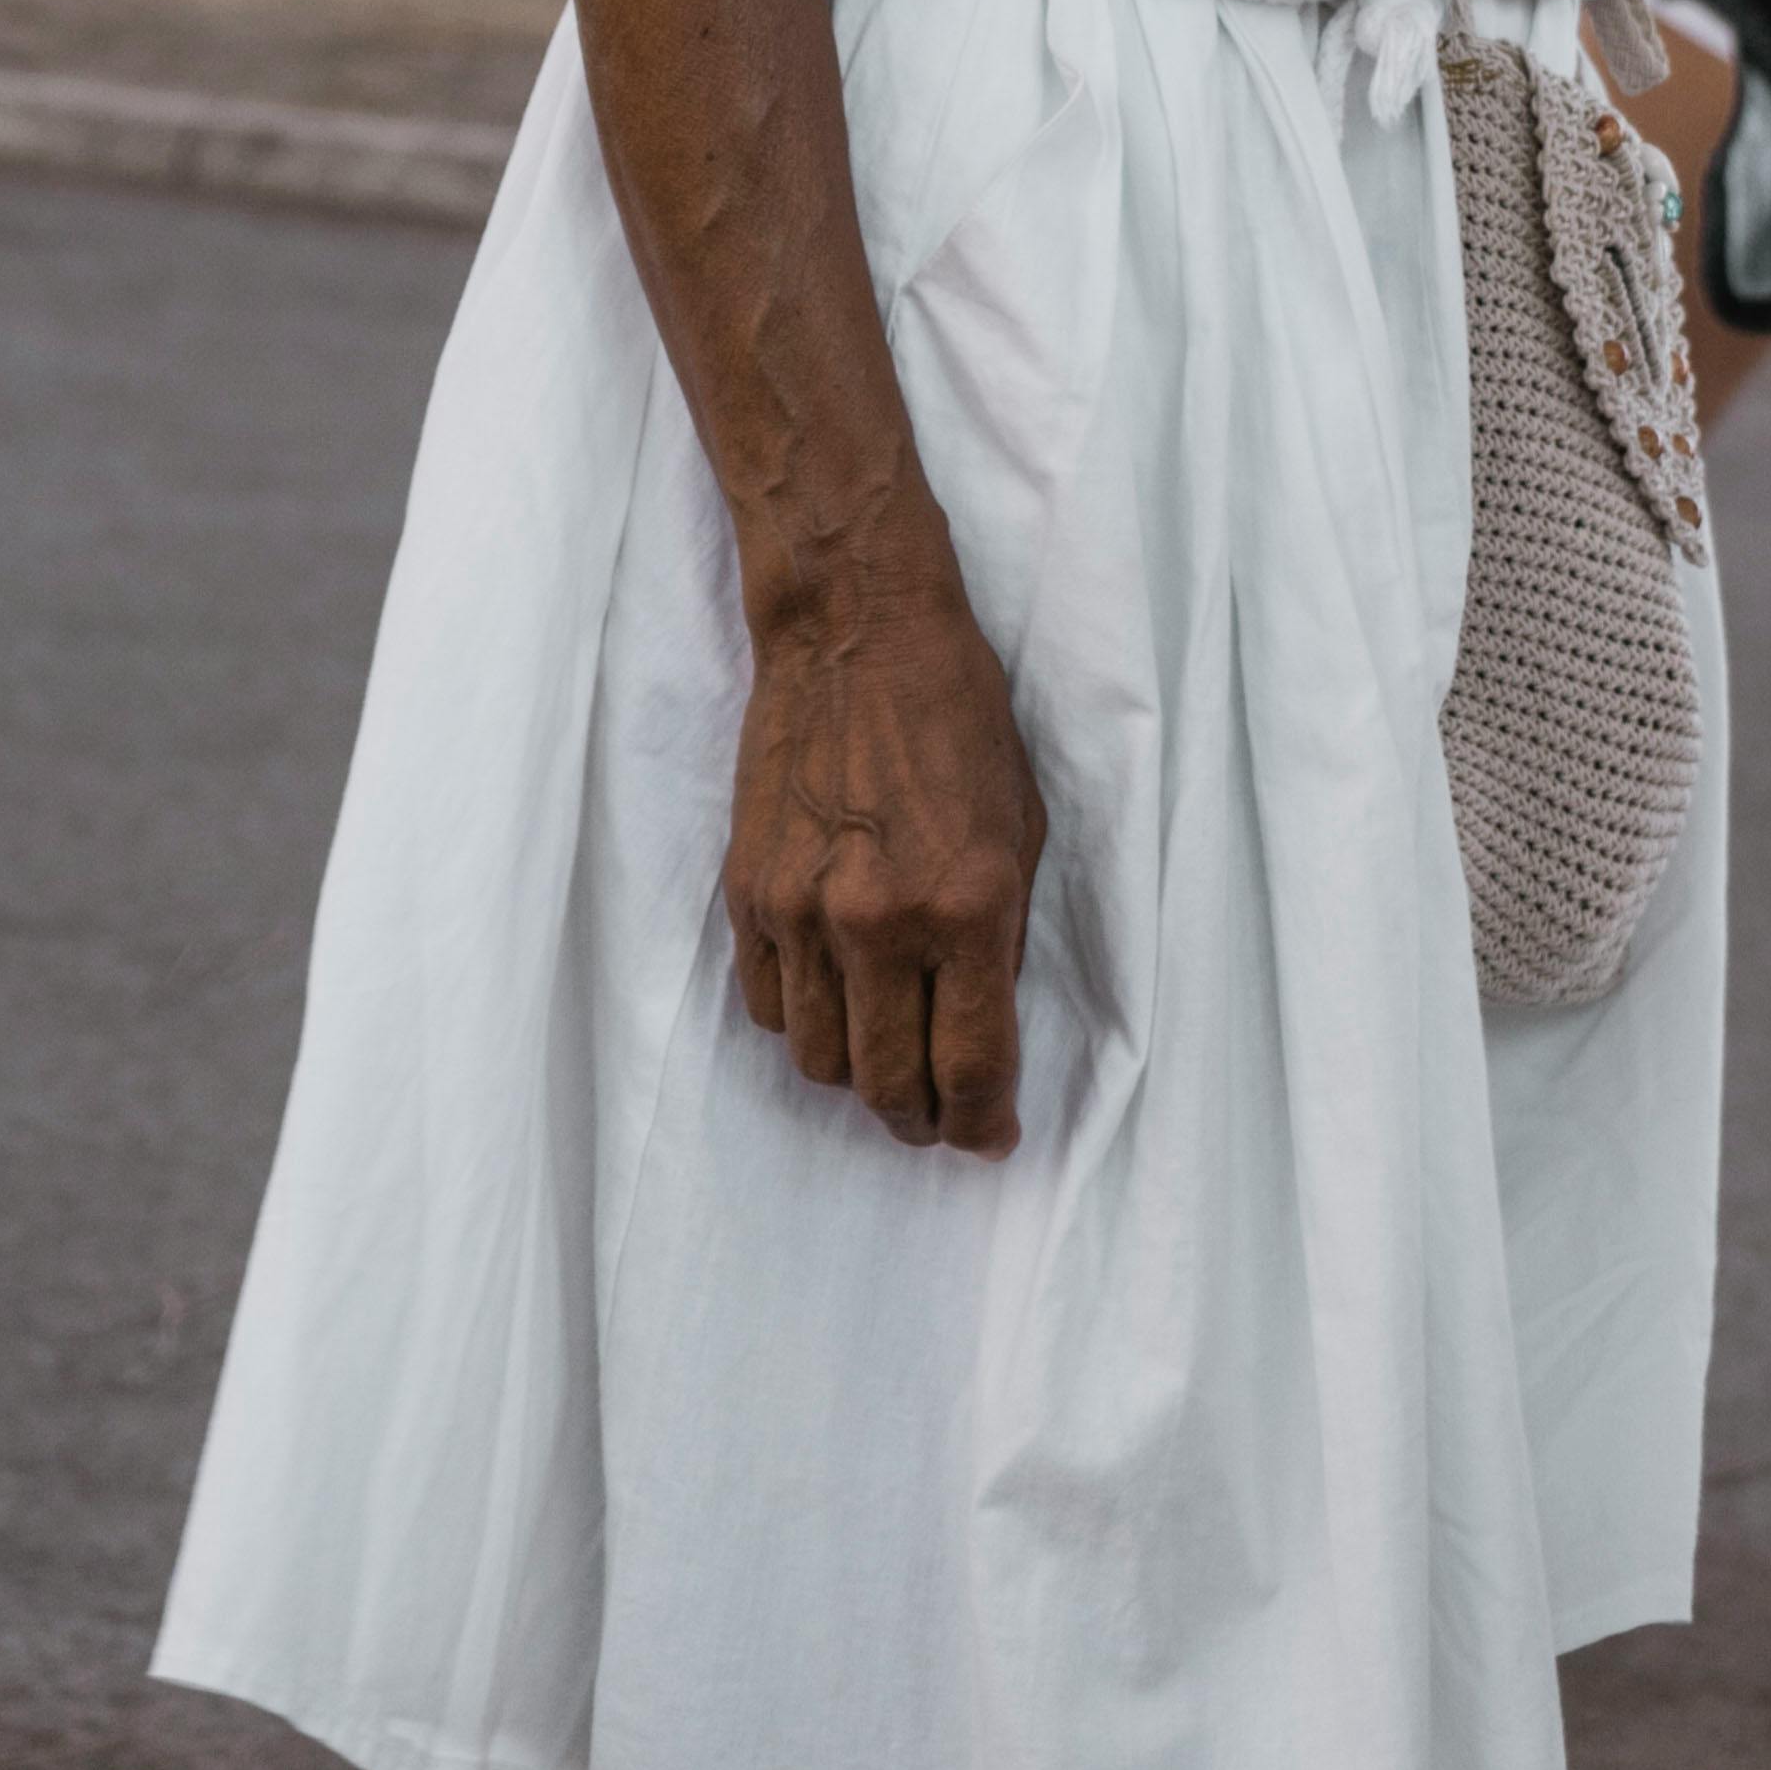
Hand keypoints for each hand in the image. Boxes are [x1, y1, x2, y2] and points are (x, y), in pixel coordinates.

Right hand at [727, 549, 1047, 1155]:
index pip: (972, 1064)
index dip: (984, 1123)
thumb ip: (1003, 936)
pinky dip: (802, 1024)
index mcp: (968, 903)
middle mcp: (880, 920)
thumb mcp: (1022, 825)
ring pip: (819, 1062)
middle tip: (940, 1117)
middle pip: (889, 1086)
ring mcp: (803, 910)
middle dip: (921, 1121)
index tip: (991, 1137)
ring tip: (886, 1058)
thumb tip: (984, 1031)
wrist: (855, 632)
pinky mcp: (748, 892)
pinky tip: (834, 999)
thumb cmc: (958, 717)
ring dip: (858, 1079)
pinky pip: (768, 1007)